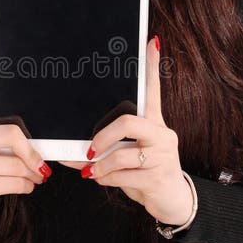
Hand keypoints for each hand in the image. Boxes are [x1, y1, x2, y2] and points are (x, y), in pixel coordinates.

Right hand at [0, 36, 50, 229]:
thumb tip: (34, 144)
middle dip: (32, 153)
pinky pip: (15, 181)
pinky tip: (23, 187)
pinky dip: (26, 187)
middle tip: (41, 166)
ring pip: (17, 164)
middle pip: (12, 134)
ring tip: (32, 179)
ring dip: (32, 175)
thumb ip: (1, 141)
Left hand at [58, 36, 192, 225]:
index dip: (152, 65)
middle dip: (102, 135)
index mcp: (154, 122)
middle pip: (127, 121)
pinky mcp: (158, 176)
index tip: (150, 41)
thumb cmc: (145, 172)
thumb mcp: (127, 155)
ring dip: (100, 165)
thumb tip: (71, 151)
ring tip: (93, 171)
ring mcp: (163, 155)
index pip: (153, 89)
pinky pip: (123, 174)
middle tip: (90, 149)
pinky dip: (106, 179)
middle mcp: (162, 133)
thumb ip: (106, 147)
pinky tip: (103, 180)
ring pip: (122, 154)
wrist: (171, 201)